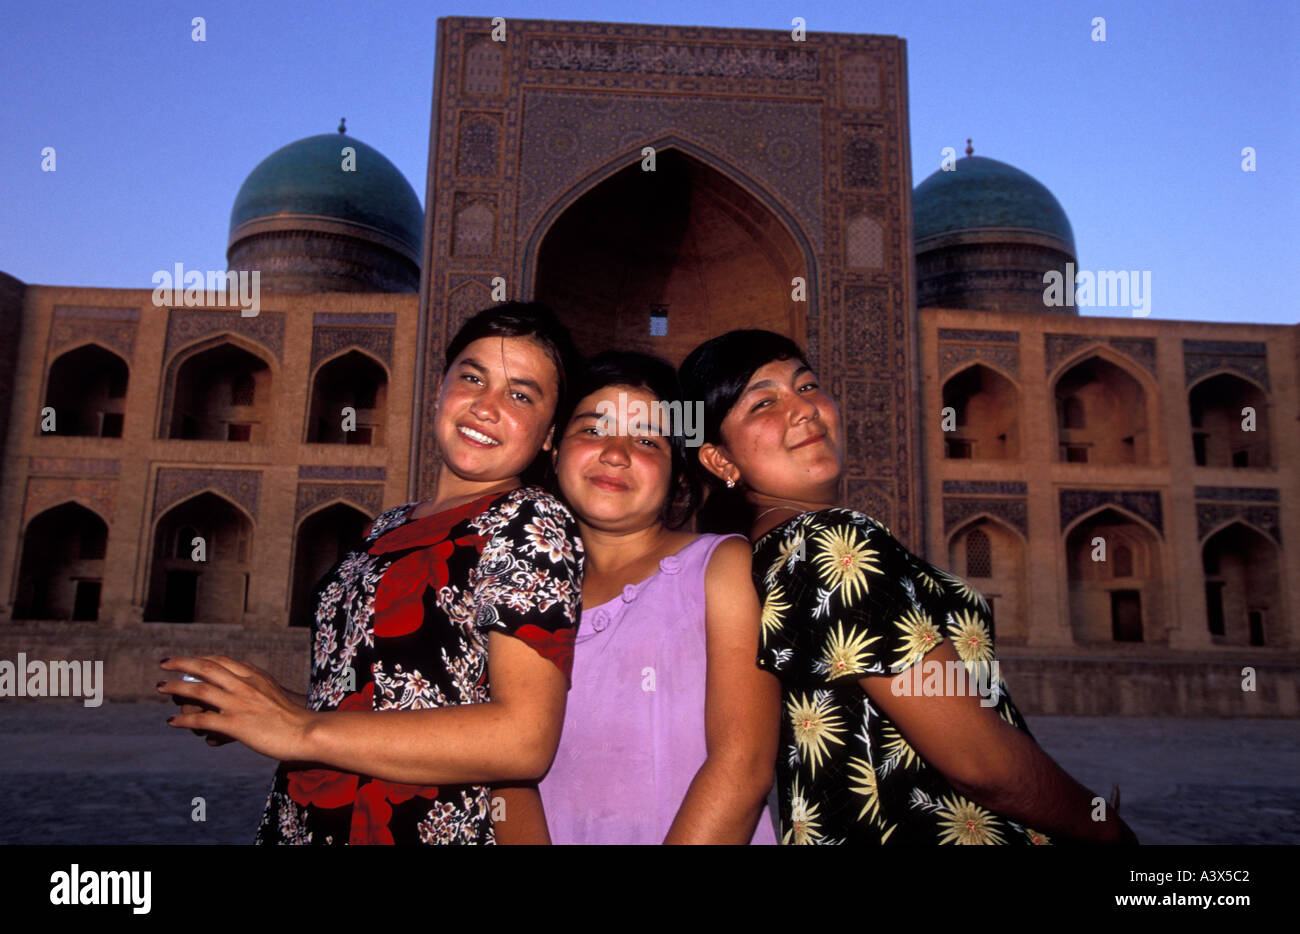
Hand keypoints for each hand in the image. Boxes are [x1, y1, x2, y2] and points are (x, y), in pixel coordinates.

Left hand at [159, 655, 315, 761]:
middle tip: (164, 663)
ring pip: (199, 690)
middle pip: (206, 668)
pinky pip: (202, 720)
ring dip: (176, 688)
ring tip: (161, 687)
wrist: (307, 731)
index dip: (201, 658)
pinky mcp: (236, 724)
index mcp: (254, 676)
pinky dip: (183, 720)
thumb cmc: (294, 717)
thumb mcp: (274, 693)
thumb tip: (245, 680)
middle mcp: (244, 685)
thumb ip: (255, 686)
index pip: (222, 660)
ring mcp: (239, 704)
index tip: (188, 659)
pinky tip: (172, 722)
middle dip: (182, 663)